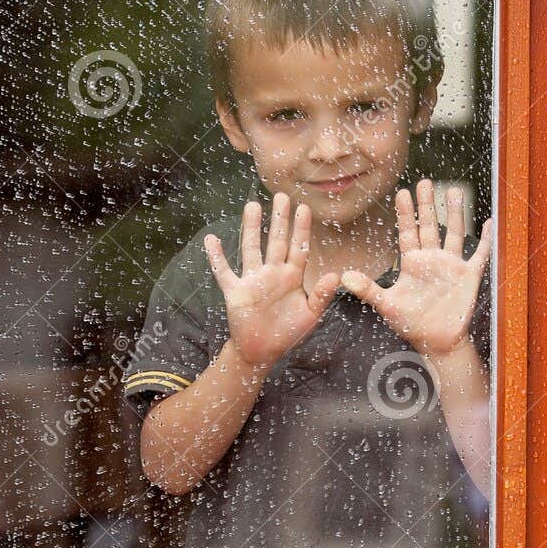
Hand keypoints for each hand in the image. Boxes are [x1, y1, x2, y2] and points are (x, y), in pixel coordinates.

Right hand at [204, 194, 340, 372]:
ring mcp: (253, 280)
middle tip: (281, 196)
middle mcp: (272, 274)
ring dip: (251, 229)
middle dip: (279, 219)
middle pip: (276, 241)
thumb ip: (321, 295)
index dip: (301, 229)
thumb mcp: (310, 316)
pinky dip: (216, 257)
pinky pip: (223, 272)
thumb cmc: (288, 333)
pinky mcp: (235, 291)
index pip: (299, 248)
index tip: (304, 208)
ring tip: (252, 206)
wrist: (262, 351)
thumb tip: (335, 275)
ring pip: (251, 249)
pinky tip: (211, 239)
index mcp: (292, 278)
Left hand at [340, 181, 491, 358]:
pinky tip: (491, 222)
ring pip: (453, 233)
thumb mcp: (387, 304)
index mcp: (412, 263)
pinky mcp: (469, 275)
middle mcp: (432, 260)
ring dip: (453, 213)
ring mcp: (452, 266)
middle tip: (425, 182)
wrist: (437, 341)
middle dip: (427, 205)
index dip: (405, 213)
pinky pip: (480, 254)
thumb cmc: (411, 323)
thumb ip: (367, 289)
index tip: (402, 192)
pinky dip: (486, 239)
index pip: (407, 232)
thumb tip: (343, 277)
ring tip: (453, 191)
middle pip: (429, 226)